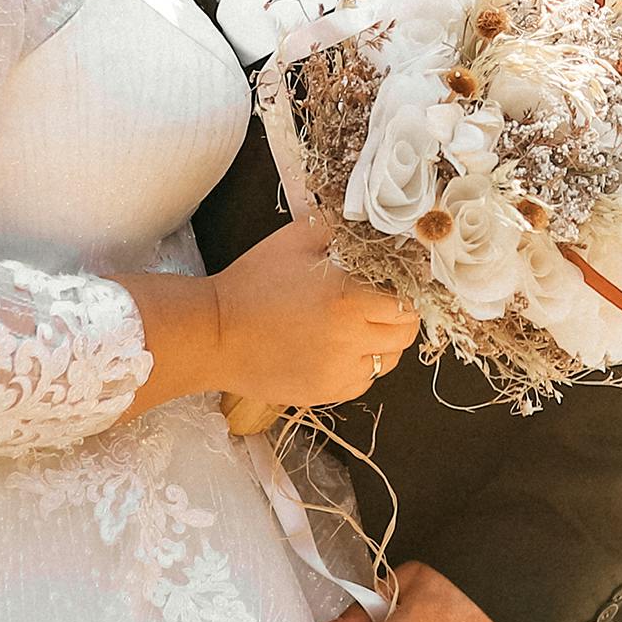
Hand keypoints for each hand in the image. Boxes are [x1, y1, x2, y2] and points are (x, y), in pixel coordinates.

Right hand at [210, 211, 418, 409]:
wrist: (214, 334)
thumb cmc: (251, 285)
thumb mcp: (295, 240)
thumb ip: (337, 230)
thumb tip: (368, 228)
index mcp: (349, 301)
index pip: (407, 304)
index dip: (407, 294)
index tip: (398, 287)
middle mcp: (350, 341)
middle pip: (404, 336)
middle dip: (400, 319)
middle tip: (382, 306)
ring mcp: (338, 373)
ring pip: (387, 363)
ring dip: (382, 344)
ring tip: (358, 327)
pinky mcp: (324, 393)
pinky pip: (362, 382)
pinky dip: (360, 367)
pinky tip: (339, 349)